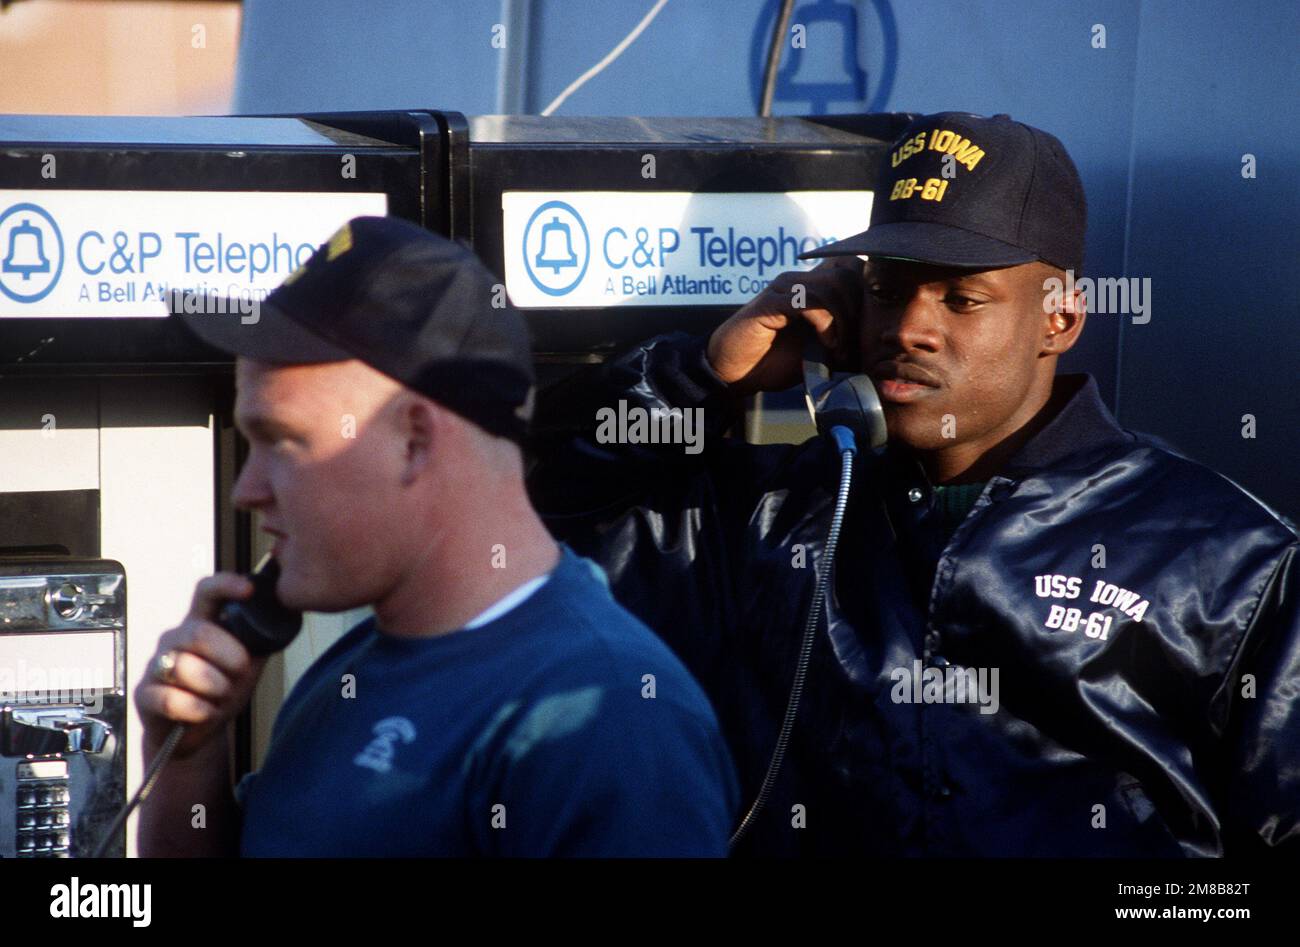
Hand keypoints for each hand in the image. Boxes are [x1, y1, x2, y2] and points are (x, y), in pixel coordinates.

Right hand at [134, 573, 268, 760]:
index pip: (207, 592)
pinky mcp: (145, 695)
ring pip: (184, 668)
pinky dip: (197, 710)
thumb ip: (259, 642)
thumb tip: (283, 617)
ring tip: (220, 697)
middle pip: (198, 633)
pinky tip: (204, 713)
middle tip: (240, 672)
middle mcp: (176, 638)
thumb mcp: (248, 665)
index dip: (226, 585)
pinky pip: (171, 700)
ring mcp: (157, 665)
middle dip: (229, 656)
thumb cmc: (221, 691)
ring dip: (214, 687)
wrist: (195, 732)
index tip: (249, 590)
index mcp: (202, 623)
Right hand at [705, 256, 864, 394]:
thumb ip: (842, 340)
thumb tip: (873, 344)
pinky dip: (825, 324)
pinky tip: (826, 345)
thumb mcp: (818, 352)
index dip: (865, 293)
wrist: (735, 373)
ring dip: (844, 320)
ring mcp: (782, 288)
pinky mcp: (769, 303)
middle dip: (858, 309)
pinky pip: (808, 301)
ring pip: (831, 285)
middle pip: (847, 272)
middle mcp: (797, 281)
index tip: (867, 328)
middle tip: (854, 343)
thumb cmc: (774, 362)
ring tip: (839, 348)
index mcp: (810, 288)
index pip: (851, 267)